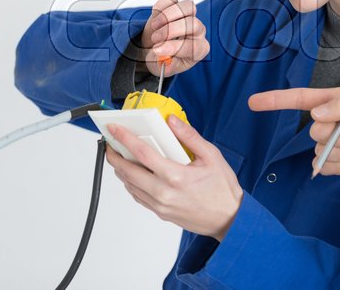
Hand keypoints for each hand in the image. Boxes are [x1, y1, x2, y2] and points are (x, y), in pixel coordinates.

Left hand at [105, 115, 242, 239]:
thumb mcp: (212, 156)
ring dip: (120, 170)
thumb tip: (173, 122)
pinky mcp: (160, 213)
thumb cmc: (222, 190)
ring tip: (119, 157)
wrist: (229, 218)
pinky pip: (137, 197)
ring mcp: (160, 205)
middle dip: (115, 155)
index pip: (142, 153)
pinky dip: (130, 184)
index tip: (116, 129)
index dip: (125, 139)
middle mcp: (164, 192)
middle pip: (128, 171)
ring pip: (130, 185)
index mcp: (176, 176)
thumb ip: (190, 137)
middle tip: (111, 143)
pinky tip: (133, 174)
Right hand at [139, 0, 209, 76]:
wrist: (152, 48)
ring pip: (188, 7)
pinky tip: (155, 17)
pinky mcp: (176, 5)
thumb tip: (162, 57)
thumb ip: (163, 65)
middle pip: (193, 24)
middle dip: (170, 31)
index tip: (157, 49)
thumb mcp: (161, 68)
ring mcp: (189, 16)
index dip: (175, 47)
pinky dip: (161, 6)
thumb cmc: (162, 59)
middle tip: (155, 39)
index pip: (194, 46)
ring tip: (154, 27)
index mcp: (199, 49)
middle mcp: (198, 31)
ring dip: (168, 16)